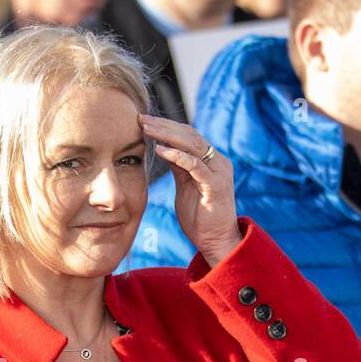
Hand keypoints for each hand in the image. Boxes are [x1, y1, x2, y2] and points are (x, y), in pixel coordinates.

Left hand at [139, 114, 241, 267]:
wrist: (217, 242)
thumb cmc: (200, 218)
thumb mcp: (185, 187)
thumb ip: (179, 168)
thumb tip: (163, 148)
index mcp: (211, 161)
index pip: (188, 135)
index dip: (166, 126)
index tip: (144, 121)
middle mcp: (218, 162)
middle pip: (190, 134)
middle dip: (164, 125)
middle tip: (141, 119)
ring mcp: (219, 173)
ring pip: (192, 144)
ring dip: (167, 135)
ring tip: (147, 129)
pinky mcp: (216, 186)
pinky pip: (195, 165)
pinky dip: (177, 155)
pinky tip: (160, 149)